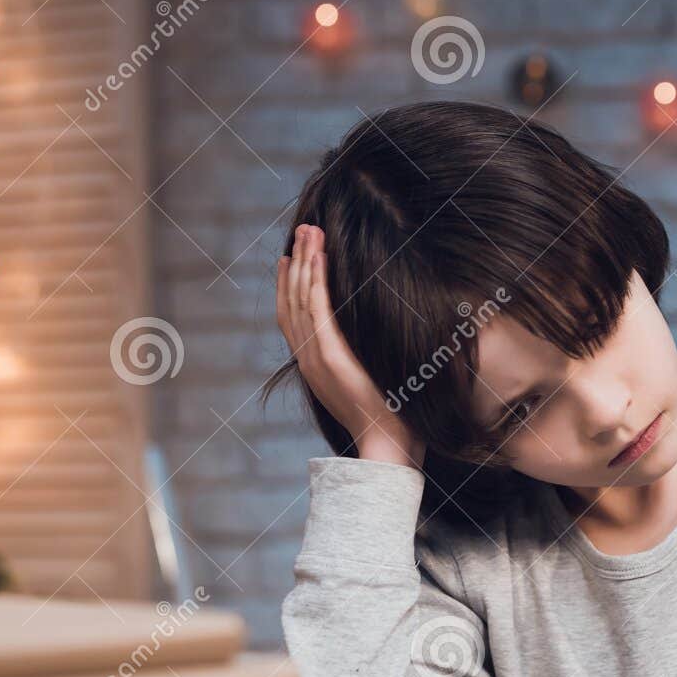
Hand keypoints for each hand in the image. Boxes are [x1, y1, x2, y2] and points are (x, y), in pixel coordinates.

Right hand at [276, 223, 424, 468]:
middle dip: (297, 263)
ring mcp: (316, 357)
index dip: (289, 285)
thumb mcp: (368, 382)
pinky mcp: (330, 356)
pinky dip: (314, 282)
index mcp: (314, 365)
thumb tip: (372, 342)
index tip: (292, 257)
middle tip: (300, 231)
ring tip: (308, 232)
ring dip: (305, 262)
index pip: (292, 317)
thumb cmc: (387, 418)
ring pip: (301, 299)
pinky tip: (317, 258)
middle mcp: (308, 359)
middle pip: (292, 301)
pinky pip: (316, 310)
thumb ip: (361, 360)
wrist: (386, 446)